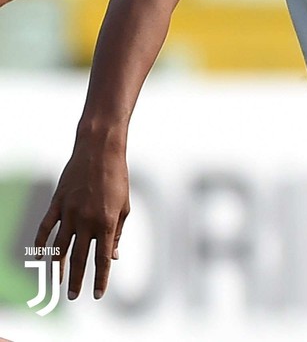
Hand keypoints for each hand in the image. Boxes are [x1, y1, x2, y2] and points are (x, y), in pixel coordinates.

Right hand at [35, 138, 130, 300]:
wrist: (100, 151)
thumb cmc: (118, 178)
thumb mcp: (125, 206)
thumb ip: (117, 233)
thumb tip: (114, 257)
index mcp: (107, 222)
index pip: (102, 258)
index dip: (100, 278)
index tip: (97, 294)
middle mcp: (87, 220)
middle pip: (78, 258)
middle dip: (76, 279)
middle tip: (73, 296)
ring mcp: (69, 212)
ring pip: (59, 248)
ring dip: (57, 268)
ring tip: (57, 283)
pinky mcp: (57, 203)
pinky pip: (45, 228)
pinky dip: (41, 244)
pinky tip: (42, 256)